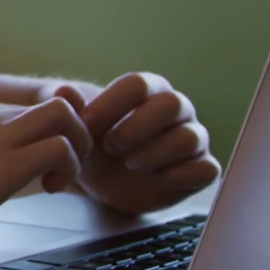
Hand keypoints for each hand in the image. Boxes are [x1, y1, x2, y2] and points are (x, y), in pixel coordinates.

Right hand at [0, 98, 92, 247]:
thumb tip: (11, 168)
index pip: (41, 109)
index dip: (58, 136)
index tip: (49, 166)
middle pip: (62, 105)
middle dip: (79, 137)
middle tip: (63, 171)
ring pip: (67, 117)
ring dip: (78, 149)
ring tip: (58, 180)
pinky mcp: (5, 164)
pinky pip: (61, 148)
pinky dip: (69, 169)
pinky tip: (49, 190)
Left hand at [55, 73, 219, 213]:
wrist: (106, 184)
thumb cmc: (96, 147)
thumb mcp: (79, 130)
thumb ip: (73, 109)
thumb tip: (63, 91)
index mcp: (148, 91)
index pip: (138, 84)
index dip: (111, 103)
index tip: (86, 123)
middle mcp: (177, 110)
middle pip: (171, 104)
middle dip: (135, 127)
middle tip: (109, 146)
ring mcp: (193, 138)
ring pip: (189, 137)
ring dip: (154, 153)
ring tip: (130, 164)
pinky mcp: (202, 169)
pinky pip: (205, 169)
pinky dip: (179, 175)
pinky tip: (156, 178)